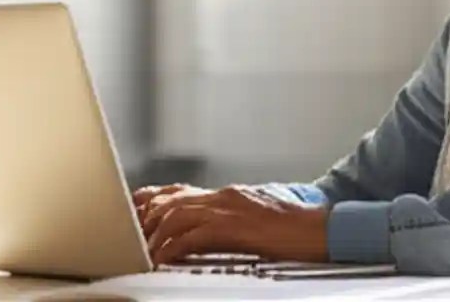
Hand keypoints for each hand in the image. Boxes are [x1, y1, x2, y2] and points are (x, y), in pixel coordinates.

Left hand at [140, 184, 328, 264]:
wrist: (318, 229)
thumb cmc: (291, 230)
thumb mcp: (252, 220)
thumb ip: (226, 222)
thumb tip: (200, 235)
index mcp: (226, 195)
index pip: (178, 190)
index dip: (151, 200)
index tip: (133, 212)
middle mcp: (223, 196)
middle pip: (170, 200)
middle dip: (146, 219)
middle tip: (131, 238)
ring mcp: (228, 209)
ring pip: (176, 214)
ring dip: (155, 234)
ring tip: (144, 252)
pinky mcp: (234, 227)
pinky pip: (193, 235)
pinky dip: (173, 247)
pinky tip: (164, 259)